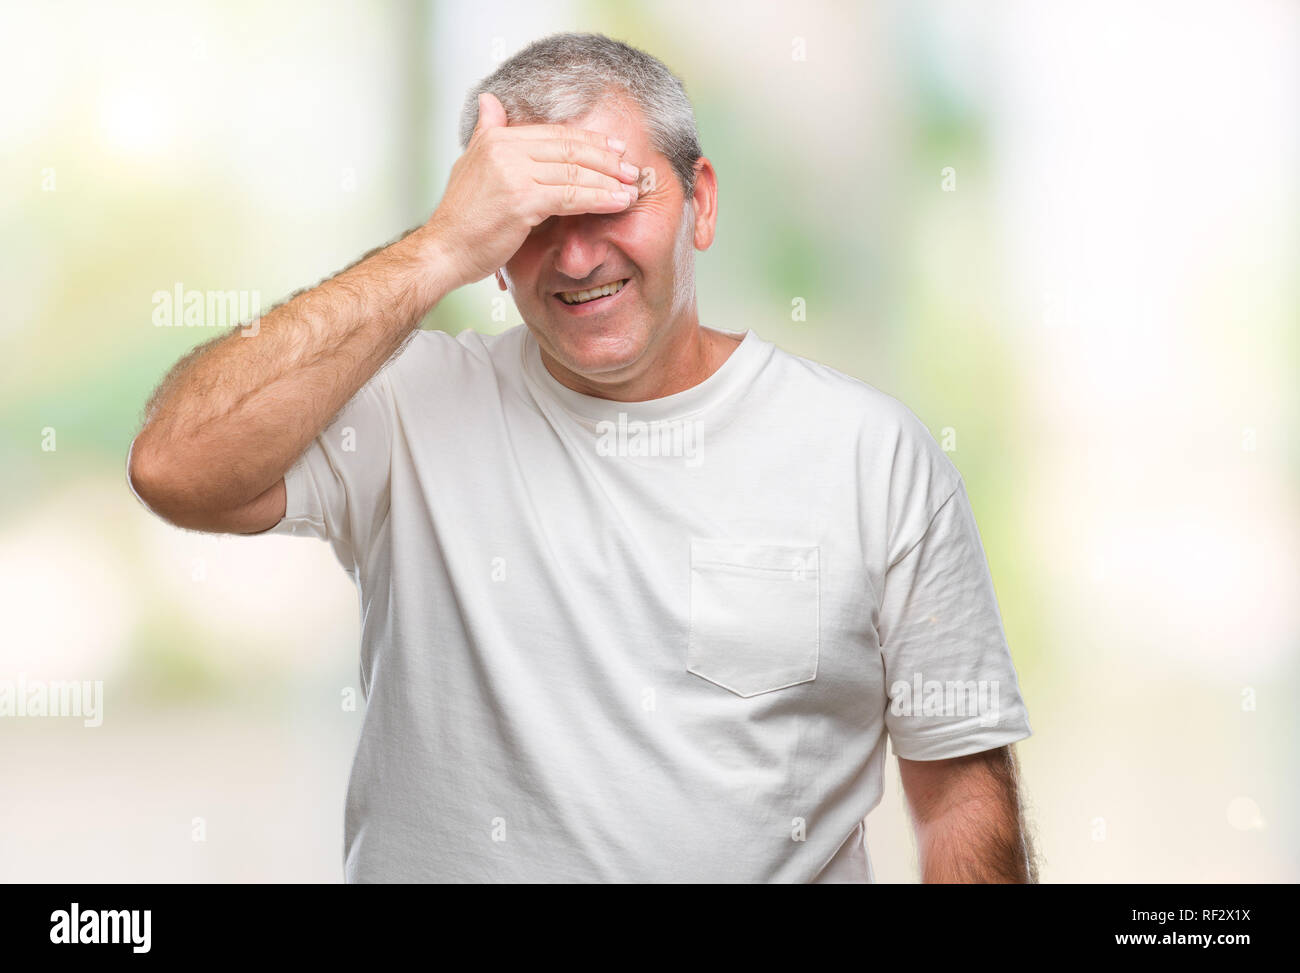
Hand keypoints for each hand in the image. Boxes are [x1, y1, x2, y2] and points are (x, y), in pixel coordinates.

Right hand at [426, 92, 640, 288]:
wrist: (443, 250)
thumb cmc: (461, 218)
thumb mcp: (471, 165)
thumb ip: (487, 132)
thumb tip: (491, 100)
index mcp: (496, 138)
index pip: (555, 133)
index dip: (589, 139)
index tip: (615, 147)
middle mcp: (504, 149)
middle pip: (569, 148)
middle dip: (606, 158)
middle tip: (632, 168)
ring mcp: (513, 173)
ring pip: (574, 171)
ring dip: (609, 180)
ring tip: (632, 188)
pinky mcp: (521, 200)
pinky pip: (571, 196)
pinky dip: (599, 198)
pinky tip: (618, 202)